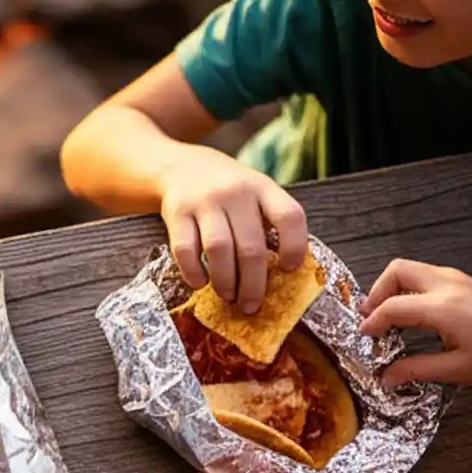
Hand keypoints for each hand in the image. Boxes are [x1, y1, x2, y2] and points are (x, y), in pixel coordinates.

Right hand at [158, 145, 307, 313]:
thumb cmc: (226, 190)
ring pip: (219, 250)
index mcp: (262, 188)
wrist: (180, 167)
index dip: (295, 247)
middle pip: (251, 247)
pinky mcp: (176, 211)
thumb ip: (268, 221)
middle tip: (251, 305)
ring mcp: (204, 201)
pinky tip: (200, 282)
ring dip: (225, 281)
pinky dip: (193, 272)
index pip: (289, 217)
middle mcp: (235, 192)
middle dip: (253, 284)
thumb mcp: (254, 192)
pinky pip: (184, 249)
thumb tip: (282, 275)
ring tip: (228, 296)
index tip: (290, 269)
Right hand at [359, 259, 471, 386]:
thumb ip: (415, 369)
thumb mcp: (457, 370)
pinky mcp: (466, 285)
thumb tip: (387, 376)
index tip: (364, 337)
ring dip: (394, 289)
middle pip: (397, 271)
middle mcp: (449, 286)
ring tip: (389, 318)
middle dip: (377, 292)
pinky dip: (411, 290)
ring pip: (412, 270)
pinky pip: (428, 277)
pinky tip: (414, 316)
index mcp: (444, 307)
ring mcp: (459, 281)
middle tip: (370, 317)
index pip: (392, 307)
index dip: (372, 322)